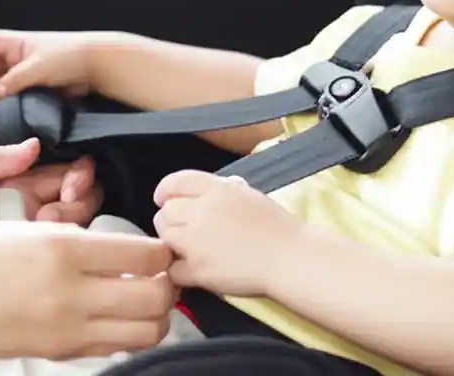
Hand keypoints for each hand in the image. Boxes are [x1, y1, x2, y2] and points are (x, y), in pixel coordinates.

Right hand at [0, 29, 97, 108]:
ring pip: (3, 80)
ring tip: (4, 106)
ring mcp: (27, 67)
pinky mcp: (37, 81)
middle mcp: (19, 53)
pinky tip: (17, 107)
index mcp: (15, 42)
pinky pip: (17, 90)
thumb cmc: (69, 56)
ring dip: (1, 93)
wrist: (96, 64)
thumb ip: (12, 82)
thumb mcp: (36, 68)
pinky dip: (13, 98)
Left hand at [0, 139, 103, 255]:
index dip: (80, 176)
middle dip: (77, 204)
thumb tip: (36, 144)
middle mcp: (33, 206)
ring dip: (68, 228)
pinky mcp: (21, 264)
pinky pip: (53, 258)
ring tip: (39, 231)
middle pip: (83, 199)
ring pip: (75, 229)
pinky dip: (59, 254)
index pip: (71, 171)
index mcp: (23, 180)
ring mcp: (28, 237)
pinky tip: (42, 254)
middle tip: (48, 215)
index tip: (68, 186)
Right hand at [0, 220, 176, 368]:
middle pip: (156, 297)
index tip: (158, 247)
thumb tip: (122, 247)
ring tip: (144, 298)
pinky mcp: (60, 353)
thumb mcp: (26, 229)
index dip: (163, 250)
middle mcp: (71, 293)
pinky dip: (130, 333)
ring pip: (147, 331)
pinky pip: (117, 347)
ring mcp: (66, 329)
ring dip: (156, 314)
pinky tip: (118, 316)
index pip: (146, 255)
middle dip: (169, 284)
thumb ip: (78, 237)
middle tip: (161, 275)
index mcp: (63, 249)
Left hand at [152, 170, 300, 296]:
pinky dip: (179, 272)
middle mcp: (203, 211)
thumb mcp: (250, 195)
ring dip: (172, 244)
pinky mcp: (198, 270)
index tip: (163, 200)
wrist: (290, 257)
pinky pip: (173, 269)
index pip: (176, 182)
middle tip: (182, 231)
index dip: (165, 191)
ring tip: (188, 251)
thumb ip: (225, 191)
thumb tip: (208, 190)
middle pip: (165, 212)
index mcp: (217, 190)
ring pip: (164, 237)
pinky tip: (193, 271)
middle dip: (170, 221)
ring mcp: (197, 242)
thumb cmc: (277, 226)